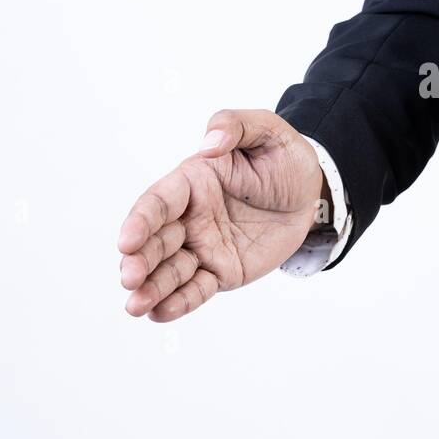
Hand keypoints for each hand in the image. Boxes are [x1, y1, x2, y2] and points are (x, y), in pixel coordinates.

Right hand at [117, 110, 326, 320]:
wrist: (311, 192)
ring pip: (170, 270)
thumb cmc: (283, 158)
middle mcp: (190, 216)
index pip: (159, 201)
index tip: (127, 241)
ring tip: (137, 306)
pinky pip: (197, 289)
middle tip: (129, 279)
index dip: (140, 221)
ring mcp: (203, 246)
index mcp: (192, 181)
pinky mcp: (221, 270)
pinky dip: (179, 302)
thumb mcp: (266, 131)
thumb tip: (209, 144)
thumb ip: (235, 126)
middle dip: (139, 260)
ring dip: (152, 288)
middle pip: (156, 240)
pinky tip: (161, 313)